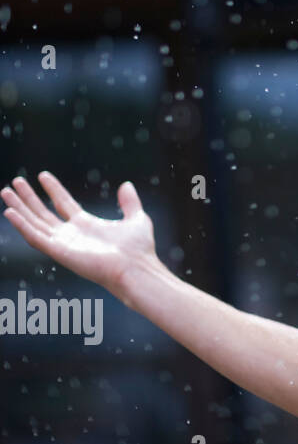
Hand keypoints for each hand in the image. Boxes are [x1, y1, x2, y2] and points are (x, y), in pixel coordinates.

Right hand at [2, 172, 158, 296]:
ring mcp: (63, 244)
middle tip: (15, 182)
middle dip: (29, 198)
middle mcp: (71, 235)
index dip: (53, 189)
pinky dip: (22, 226)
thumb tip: (126, 184)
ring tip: (6, 192)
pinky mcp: (59, 252)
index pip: (63, 203)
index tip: (42, 175)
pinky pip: (35, 238)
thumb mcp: (136, 218)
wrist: (137, 267)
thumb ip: (130, 202)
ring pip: (34, 223)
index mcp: (86, 225)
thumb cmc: (138, 250)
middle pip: (43, 213)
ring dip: (19, 208)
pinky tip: (11, 213)